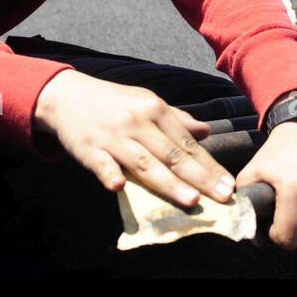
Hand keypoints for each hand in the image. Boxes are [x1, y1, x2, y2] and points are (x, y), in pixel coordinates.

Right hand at [33, 69, 234, 209]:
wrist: (67, 96)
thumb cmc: (113, 103)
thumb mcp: (146, 102)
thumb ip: (177, 118)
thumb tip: (206, 131)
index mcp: (154, 109)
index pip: (187, 142)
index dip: (209, 164)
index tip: (229, 184)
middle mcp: (137, 122)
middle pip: (172, 155)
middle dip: (199, 177)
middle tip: (222, 196)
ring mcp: (113, 136)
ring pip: (144, 163)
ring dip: (168, 182)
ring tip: (191, 199)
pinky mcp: (88, 148)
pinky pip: (101, 163)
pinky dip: (109, 173)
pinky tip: (119, 187)